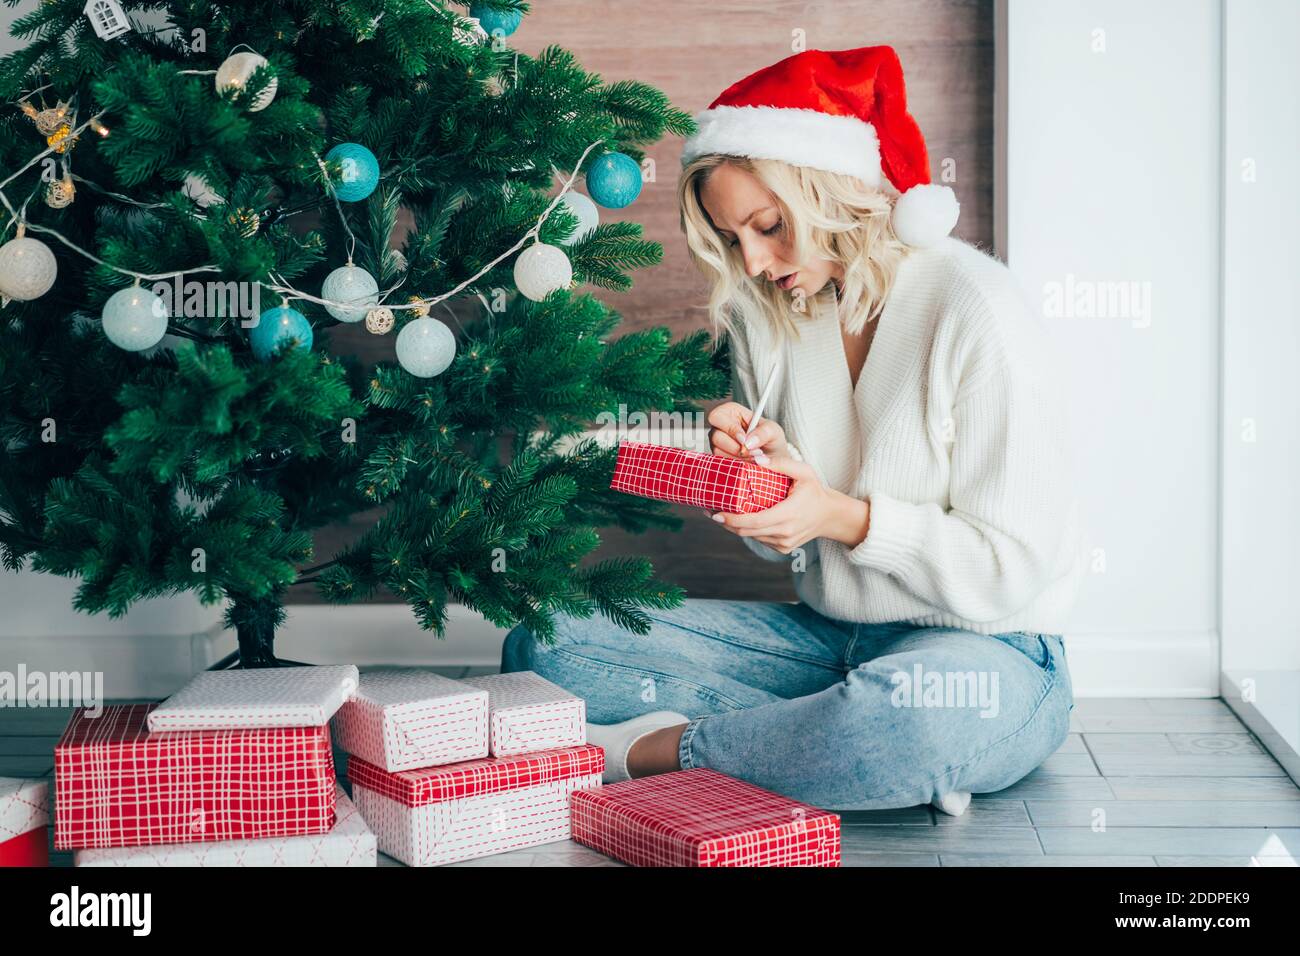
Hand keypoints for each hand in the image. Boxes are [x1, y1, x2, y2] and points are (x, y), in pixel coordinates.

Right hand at [707, 401, 786, 464]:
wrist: (774, 460)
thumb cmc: (771, 439)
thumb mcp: (773, 431)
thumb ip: (763, 433)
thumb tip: (748, 442)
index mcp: (732, 413)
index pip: (718, 416)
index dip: (729, 428)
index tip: (744, 440)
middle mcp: (721, 427)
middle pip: (715, 436)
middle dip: (734, 447)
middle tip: (752, 452)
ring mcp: (718, 444)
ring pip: (717, 451)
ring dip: (737, 457)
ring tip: (754, 457)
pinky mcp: (720, 458)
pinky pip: (721, 462)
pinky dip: (736, 464)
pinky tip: (748, 462)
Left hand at [707, 455, 870, 552]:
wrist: (830, 516)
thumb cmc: (815, 491)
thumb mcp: (804, 472)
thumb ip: (782, 464)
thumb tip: (756, 460)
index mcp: (789, 514)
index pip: (754, 521)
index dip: (732, 519)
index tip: (715, 512)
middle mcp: (785, 533)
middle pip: (747, 532)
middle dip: (725, 523)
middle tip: (709, 511)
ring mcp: (784, 544)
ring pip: (751, 537)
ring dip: (734, 527)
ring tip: (720, 513)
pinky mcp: (783, 548)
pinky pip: (759, 539)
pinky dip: (747, 530)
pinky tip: (738, 520)